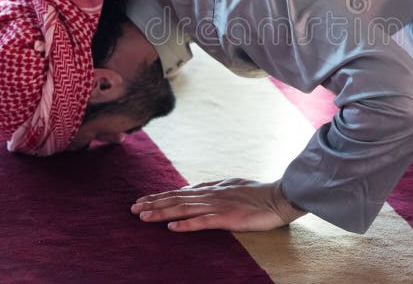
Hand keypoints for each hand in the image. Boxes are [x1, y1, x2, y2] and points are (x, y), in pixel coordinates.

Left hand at [130, 178, 306, 231]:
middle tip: (132, 208)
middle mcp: (212, 195)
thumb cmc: (258, 194)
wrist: (280, 196)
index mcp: (212, 188)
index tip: (142, 200)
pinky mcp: (228, 217)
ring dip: (162, 213)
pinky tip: (172, 228)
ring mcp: (219, 206)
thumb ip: (210, 187)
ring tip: (143, 216)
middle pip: (177, 199)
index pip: (180, 192)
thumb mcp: (231, 185)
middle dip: (153, 203)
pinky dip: (186, 225)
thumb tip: (188, 189)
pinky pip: (204, 222)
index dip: (160, 196)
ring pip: (184, 209)